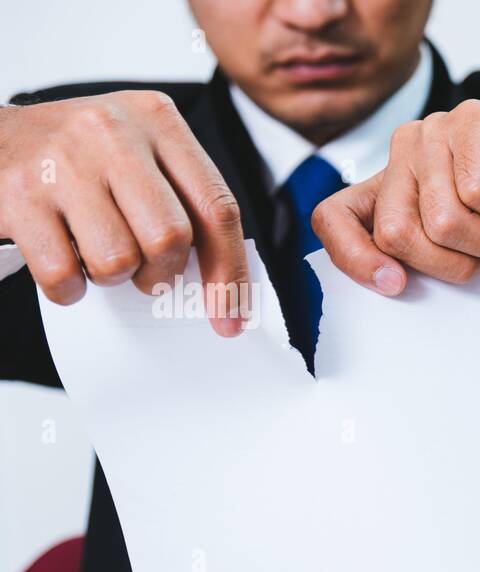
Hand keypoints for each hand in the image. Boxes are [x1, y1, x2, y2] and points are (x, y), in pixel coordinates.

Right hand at [0, 91, 249, 334]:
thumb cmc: (83, 160)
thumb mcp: (141, 155)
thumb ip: (185, 202)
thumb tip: (224, 287)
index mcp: (157, 119)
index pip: (217, 208)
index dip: (230, 271)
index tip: (232, 317)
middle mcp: (112, 132)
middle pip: (170, 238)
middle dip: (162, 273)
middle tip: (145, 271)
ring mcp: (62, 162)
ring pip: (118, 261)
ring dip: (111, 276)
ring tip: (94, 251)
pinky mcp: (19, 195)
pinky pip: (64, 276)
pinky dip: (69, 288)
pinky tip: (63, 261)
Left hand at [312, 99, 479, 298]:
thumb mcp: (470, 272)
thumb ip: (425, 273)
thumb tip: (392, 285)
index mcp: (392, 193)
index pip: (333, 216)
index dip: (353, 256)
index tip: (396, 285)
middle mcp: (405, 156)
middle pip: (397, 230)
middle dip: (456, 263)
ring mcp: (437, 131)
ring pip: (443, 217)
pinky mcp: (474, 118)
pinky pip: (478, 190)